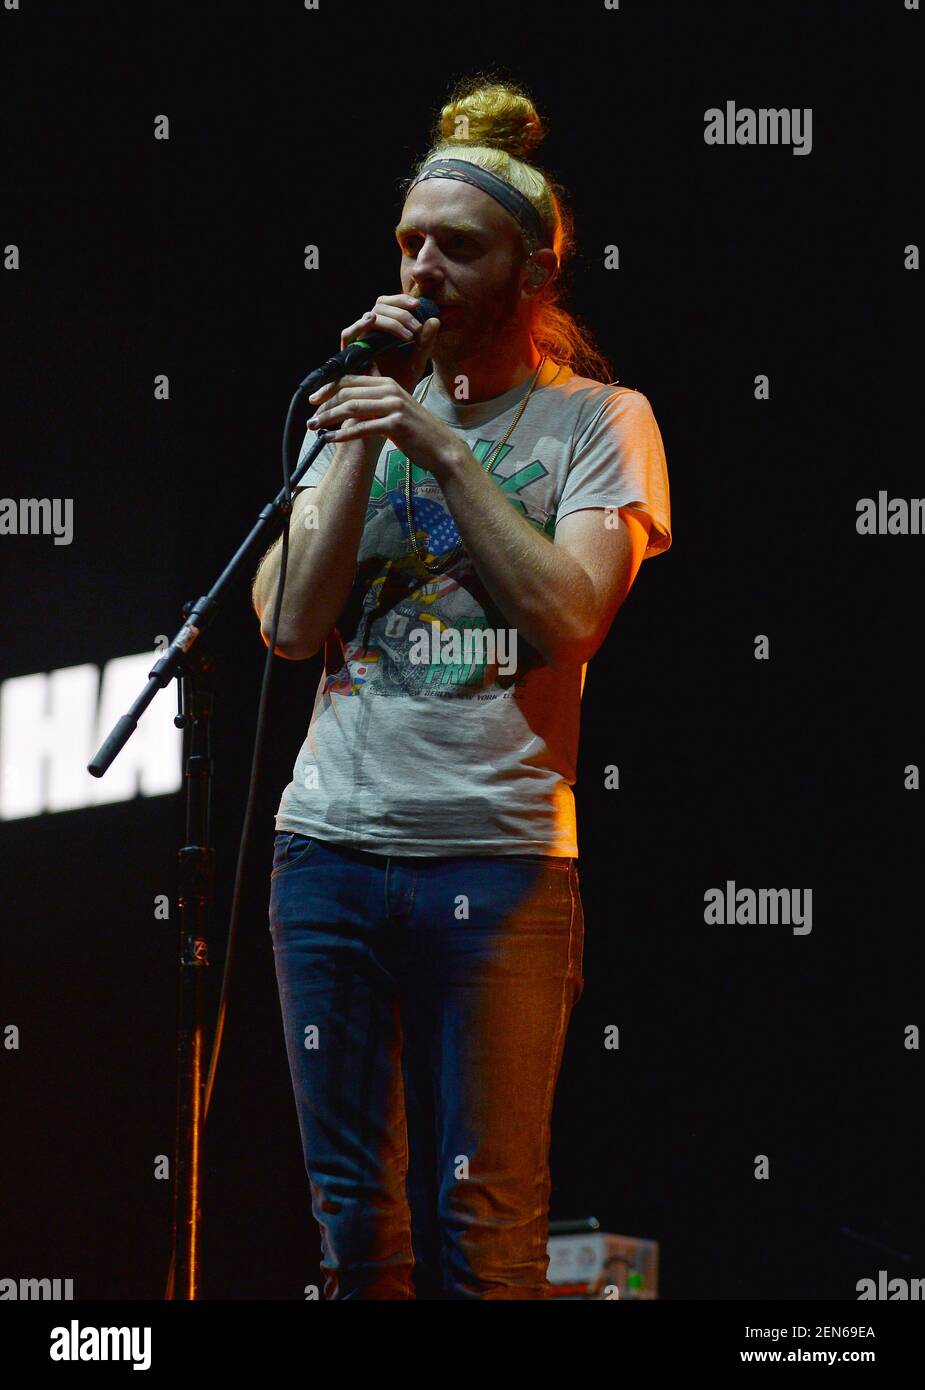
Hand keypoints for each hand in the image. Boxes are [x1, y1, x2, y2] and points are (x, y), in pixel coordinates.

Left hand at [306, 371, 464, 479]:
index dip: (329, 388)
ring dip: (329, 418)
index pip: (351, 379)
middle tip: (310, 418)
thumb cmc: (416, 432)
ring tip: (315, 427)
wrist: (441, 448)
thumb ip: (375, 403)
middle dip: (325, 405)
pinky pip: (363, 428)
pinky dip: (344, 434)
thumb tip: (350, 404)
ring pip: (352, 408)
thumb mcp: (395, 411)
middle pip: (348, 392)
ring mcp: (394, 406)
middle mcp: (390, 390)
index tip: (314, 400)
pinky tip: (330, 438)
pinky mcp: (396, 424)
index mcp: (388, 383)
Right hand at [343, 292, 441, 396]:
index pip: (390, 303)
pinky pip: (348, 334)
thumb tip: (435, 319)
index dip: (401, 300)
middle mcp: (372, 331)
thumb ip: (425, 342)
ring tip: (407, 334)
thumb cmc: (401, 381)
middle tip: (416, 328)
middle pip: (380, 306)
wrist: (387, 404)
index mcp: (387, 328)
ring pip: (369, 316)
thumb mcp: (417, 361)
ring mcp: (359, 340)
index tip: (418, 305)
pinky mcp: (348, 352)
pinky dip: (359, 325)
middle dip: (400, 313)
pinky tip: (372, 321)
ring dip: (389, 321)